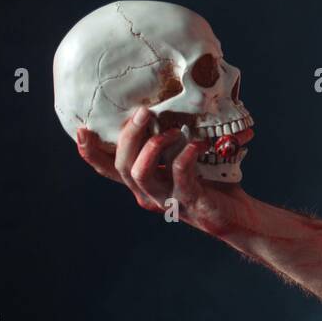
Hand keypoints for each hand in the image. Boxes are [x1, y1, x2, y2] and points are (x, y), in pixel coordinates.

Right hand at [75, 106, 251, 237]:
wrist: (239, 216)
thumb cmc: (214, 184)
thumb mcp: (189, 159)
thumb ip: (174, 140)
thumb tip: (172, 103)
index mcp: (145, 181)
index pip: (108, 169)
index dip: (90, 152)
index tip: (82, 128)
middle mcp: (149, 192)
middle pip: (121, 165)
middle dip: (128, 135)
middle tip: (143, 112)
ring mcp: (168, 199)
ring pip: (140, 173)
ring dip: (152, 145)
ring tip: (175, 129)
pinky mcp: (190, 202)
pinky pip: (179, 176)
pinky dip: (185, 156)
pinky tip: (197, 144)